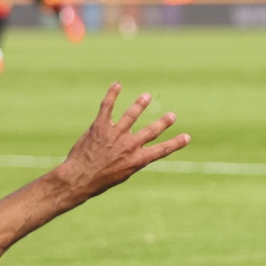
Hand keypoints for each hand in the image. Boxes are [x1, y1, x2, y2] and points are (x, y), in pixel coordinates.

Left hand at [51, 83, 190, 202]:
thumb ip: (132, 160)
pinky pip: (107, 107)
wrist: (79, 178)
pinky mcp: (100, 126)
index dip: (176, 143)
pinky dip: (112, 94)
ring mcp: (115, 134)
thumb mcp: (122, 174)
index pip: (162, 150)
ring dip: (140, 104)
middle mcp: (129, 145)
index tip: (187, 137)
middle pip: (151, 131)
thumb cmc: (100, 180)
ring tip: (146, 96)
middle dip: (163, 123)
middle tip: (172, 116)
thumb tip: (138, 153)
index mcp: (137, 160)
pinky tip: (117, 85)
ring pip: (131, 115)